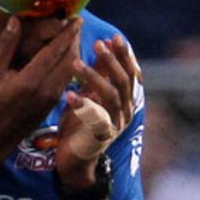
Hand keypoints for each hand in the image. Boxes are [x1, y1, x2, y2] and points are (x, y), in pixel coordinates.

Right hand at [0, 17, 83, 159]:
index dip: (67, 33)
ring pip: (70, 70)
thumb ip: (5, 46)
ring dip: (74, 52)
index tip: (76, 18)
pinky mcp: (53, 104)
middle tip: (76, 23)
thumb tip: (15, 20)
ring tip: (74, 36)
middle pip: (68, 59)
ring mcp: (52, 99)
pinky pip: (67, 79)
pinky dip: (70, 64)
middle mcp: (46, 90)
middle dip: (74, 40)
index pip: (55, 51)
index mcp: (31, 80)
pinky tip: (68, 55)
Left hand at [56, 34, 137, 185]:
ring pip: (110, 97)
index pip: (131, 74)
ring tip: (75, 64)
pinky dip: (82, 105)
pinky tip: (69, 95)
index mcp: (125, 101)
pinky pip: (94, 118)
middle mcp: (125, 113)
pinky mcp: (101, 138)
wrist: (75, 162)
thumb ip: (99, 75)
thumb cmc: (80, 126)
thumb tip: (104, 45)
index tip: (115, 37)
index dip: (125, 56)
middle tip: (98, 44)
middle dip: (111, 61)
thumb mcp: (90, 96)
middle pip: (123, 82)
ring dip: (93, 78)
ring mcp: (115, 125)